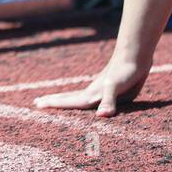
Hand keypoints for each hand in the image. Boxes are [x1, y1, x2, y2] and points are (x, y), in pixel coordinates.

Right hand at [34, 55, 150, 115]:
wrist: (135, 55)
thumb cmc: (125, 71)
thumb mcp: (116, 87)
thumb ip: (108, 101)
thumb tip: (101, 116)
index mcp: (91, 95)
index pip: (68, 102)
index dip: (52, 104)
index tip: (36, 104)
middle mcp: (92, 93)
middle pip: (68, 99)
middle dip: (52, 101)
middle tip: (36, 102)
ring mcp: (100, 90)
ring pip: (77, 98)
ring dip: (64, 100)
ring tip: (53, 100)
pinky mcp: (110, 90)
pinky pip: (91, 99)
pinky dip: (82, 101)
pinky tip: (85, 101)